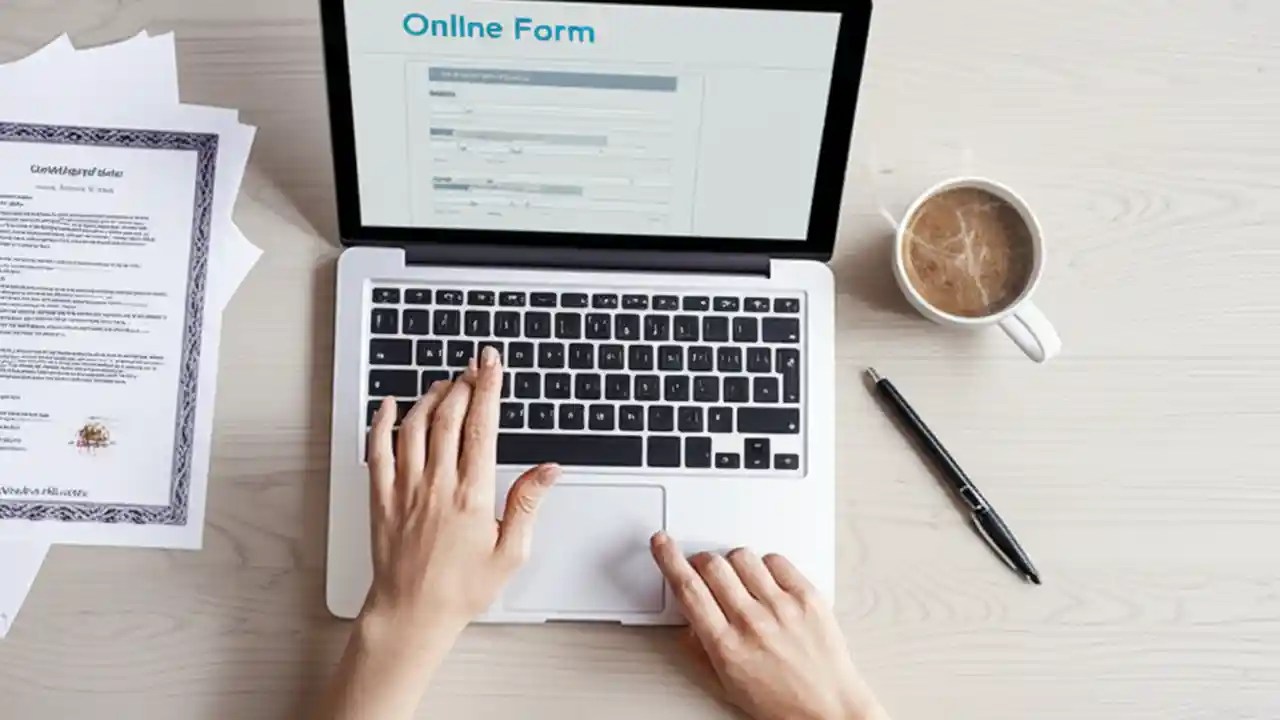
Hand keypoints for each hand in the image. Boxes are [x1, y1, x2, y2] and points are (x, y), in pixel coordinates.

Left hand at [363, 346, 560, 633]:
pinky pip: (378, 449)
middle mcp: (437, 486)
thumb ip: (527, 504)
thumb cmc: (461, 589)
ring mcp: (405, 489)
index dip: (487, 388)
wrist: (412, 614)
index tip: (491, 364)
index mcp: (471, 495)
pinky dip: (382, 422)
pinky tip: (390, 406)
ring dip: (430, 398)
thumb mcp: (510, 552)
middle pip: (449, 417)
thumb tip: (547, 470)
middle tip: (473, 367)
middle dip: (463, 384)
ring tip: (444, 384)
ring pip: (415, 426)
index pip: (482, 427)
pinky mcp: (381, 498)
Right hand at [651, 533, 888, 719]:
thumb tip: (687, 619)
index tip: (662, 544)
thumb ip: (700, 649)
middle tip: (704, 569)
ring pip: (742, 557)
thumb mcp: (726, 684)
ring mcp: (782, 607)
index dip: (669, 560)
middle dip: (701, 562)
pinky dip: (766, 566)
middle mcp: (752, 623)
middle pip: (712, 566)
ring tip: (741, 581)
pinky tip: (767, 583)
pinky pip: (776, 560)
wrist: (828, 710)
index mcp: (726, 646)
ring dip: (733, 563)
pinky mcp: (807, 597)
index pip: (688, 589)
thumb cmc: (781, 702)